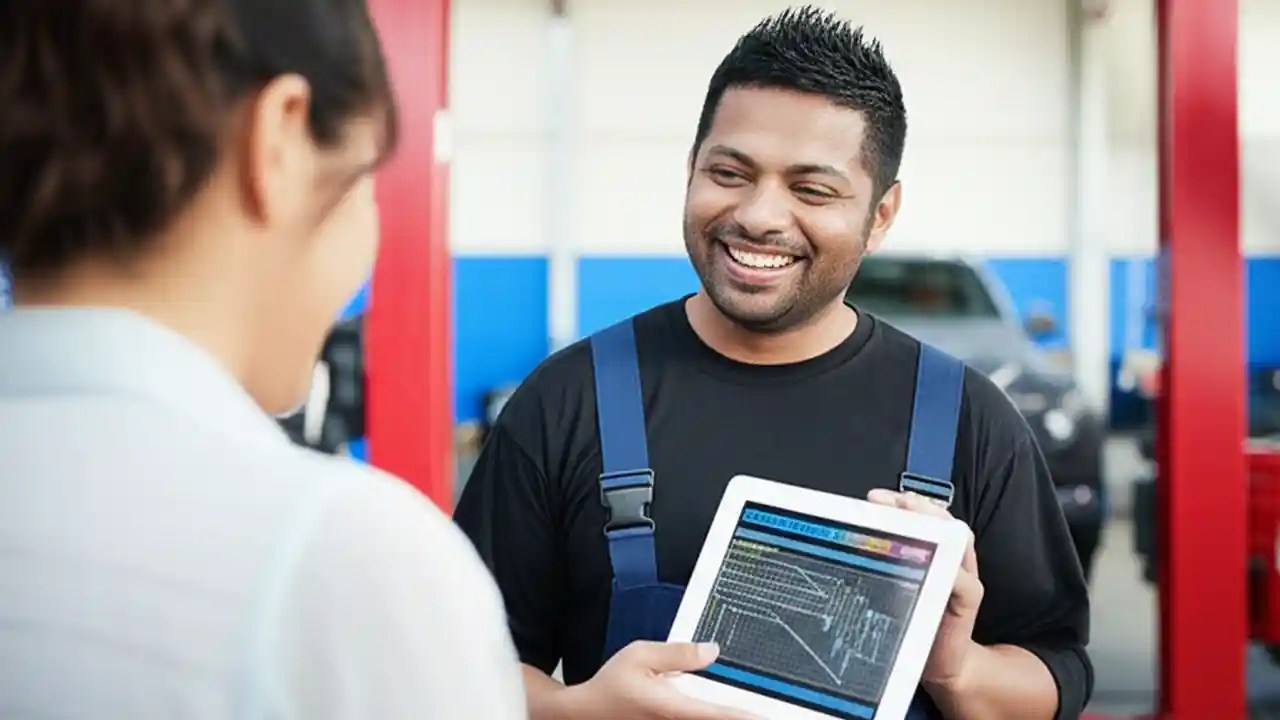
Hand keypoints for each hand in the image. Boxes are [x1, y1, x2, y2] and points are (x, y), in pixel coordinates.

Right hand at [559, 641, 763, 718]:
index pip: (721, 714)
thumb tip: (712, 651)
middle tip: (764, 710)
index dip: (747, 715)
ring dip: (723, 714)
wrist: (584, 713)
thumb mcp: (641, 656)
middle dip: (738, 714)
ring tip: (747, 709)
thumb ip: (678, 654)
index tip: (768, 712)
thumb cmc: (610, 686)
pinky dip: (708, 714)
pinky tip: (716, 708)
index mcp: (674, 708)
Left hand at [867, 489, 983, 690]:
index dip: (901, 504)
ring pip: (958, 539)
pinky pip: (963, 580)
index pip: (923, 517)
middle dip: (915, 506)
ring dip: (935, 524)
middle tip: (888, 502)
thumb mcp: (895, 589)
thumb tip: (853, 536)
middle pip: (942, 520)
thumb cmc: (913, 623)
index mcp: (934, 552)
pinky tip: (930, 560)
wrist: (942, 665)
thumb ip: (884, 564)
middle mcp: (950, 558)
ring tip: (911, 516)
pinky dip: (949, 567)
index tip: (875, 498)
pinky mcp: (967, 600)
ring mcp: (962, 576)